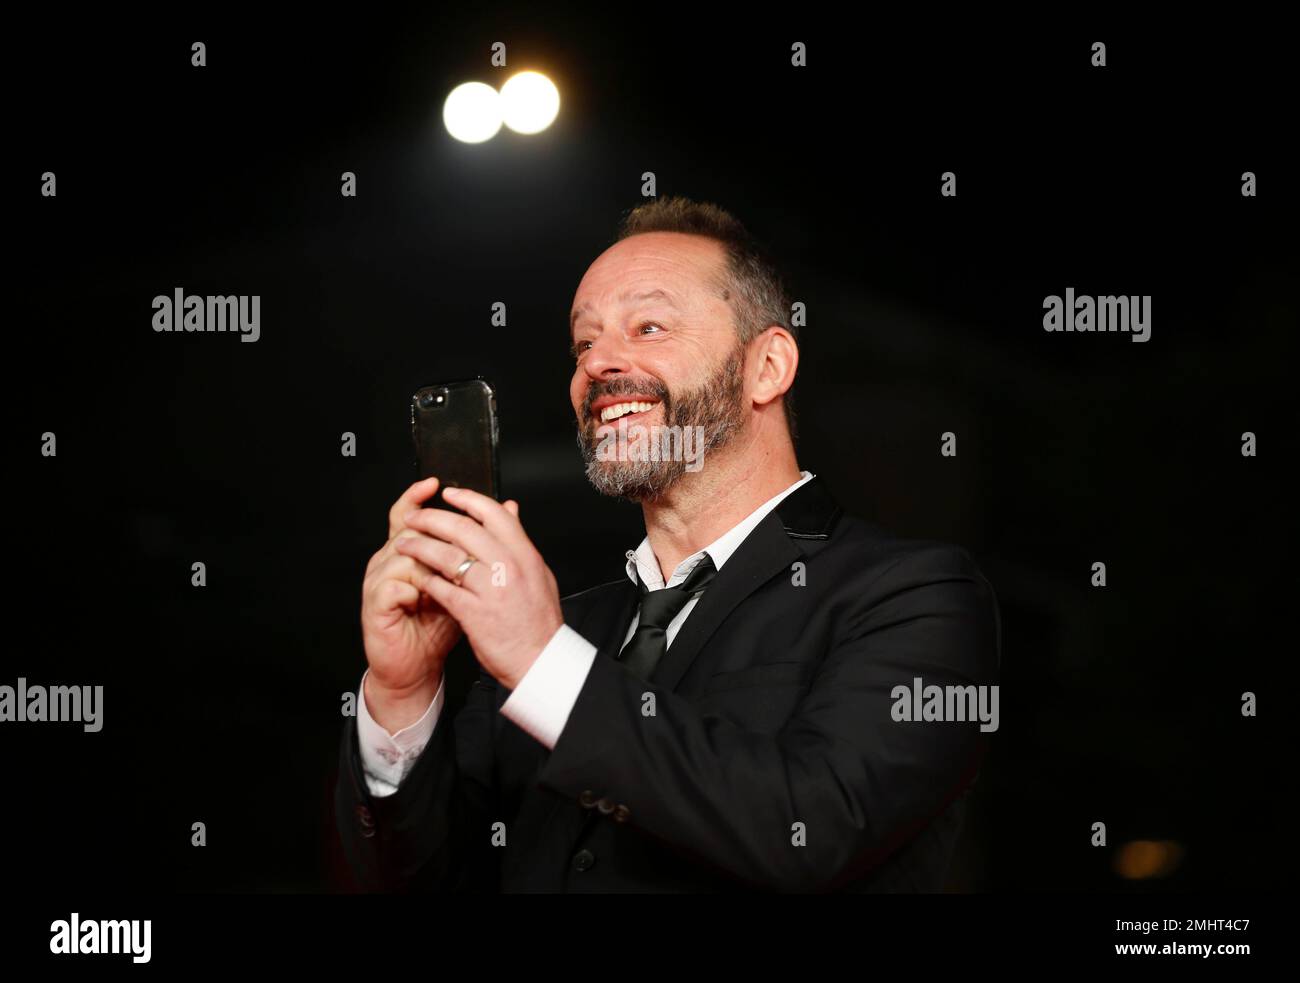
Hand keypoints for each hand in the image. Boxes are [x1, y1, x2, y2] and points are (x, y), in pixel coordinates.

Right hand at [360, 477, 464, 713]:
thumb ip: (483, 548)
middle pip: (402, 528)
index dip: (418, 497)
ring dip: (427, 561)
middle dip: (423, 520)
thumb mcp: (467, 583)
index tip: (436, 483)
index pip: (409, 515)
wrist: (415, 666)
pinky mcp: (376, 605)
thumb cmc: (438, 626)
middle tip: (444, 521)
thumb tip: (507, 512)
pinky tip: (428, 596)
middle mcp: (391, 561)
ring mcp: (380, 581)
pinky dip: (414, 588)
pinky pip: (393, 585)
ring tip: (448, 575)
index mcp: (411, 553)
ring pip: (400, 553)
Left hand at [395, 486, 563, 689]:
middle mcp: (509, 567)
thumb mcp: (537, 572)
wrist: (541, 660)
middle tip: (415, 518)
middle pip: (464, 529)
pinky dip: (427, 580)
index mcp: (525, 554)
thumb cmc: (538, 620)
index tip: (447, 494)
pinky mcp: (474, 613)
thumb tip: (510, 508)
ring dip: (421, 547)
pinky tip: (416, 577)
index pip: (493, 513)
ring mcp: (491, 589)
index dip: (467, 499)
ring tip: (404, 544)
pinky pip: (442, 588)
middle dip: (433, 519)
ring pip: (447, 556)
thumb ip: (519, 540)